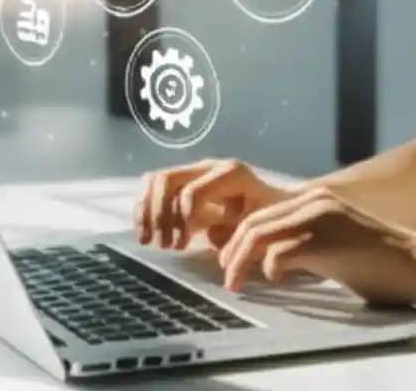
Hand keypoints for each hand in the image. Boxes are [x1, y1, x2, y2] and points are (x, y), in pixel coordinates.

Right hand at [133, 158, 296, 251]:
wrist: (272, 204)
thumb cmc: (267, 217)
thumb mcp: (258, 227)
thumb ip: (238, 236)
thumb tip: (217, 250)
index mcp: (230, 174)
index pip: (192, 192)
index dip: (181, 219)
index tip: (181, 247)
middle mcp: (209, 166)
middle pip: (167, 181)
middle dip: (160, 216)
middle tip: (164, 246)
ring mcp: (194, 170)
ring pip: (155, 181)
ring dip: (147, 212)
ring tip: (148, 243)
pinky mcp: (183, 181)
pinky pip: (152, 187)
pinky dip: (143, 210)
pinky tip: (144, 235)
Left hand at [217, 185, 415, 304]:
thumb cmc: (381, 263)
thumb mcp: (335, 244)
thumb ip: (305, 244)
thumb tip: (270, 262)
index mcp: (315, 199)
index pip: (261, 214)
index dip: (239, 240)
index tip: (231, 263)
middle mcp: (314, 200)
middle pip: (252, 222)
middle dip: (232, 252)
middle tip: (227, 277)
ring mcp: (320, 217)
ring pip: (258, 234)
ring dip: (241, 261)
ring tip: (236, 283)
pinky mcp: (326, 239)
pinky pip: (280, 253)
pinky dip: (271, 270)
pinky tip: (276, 281)